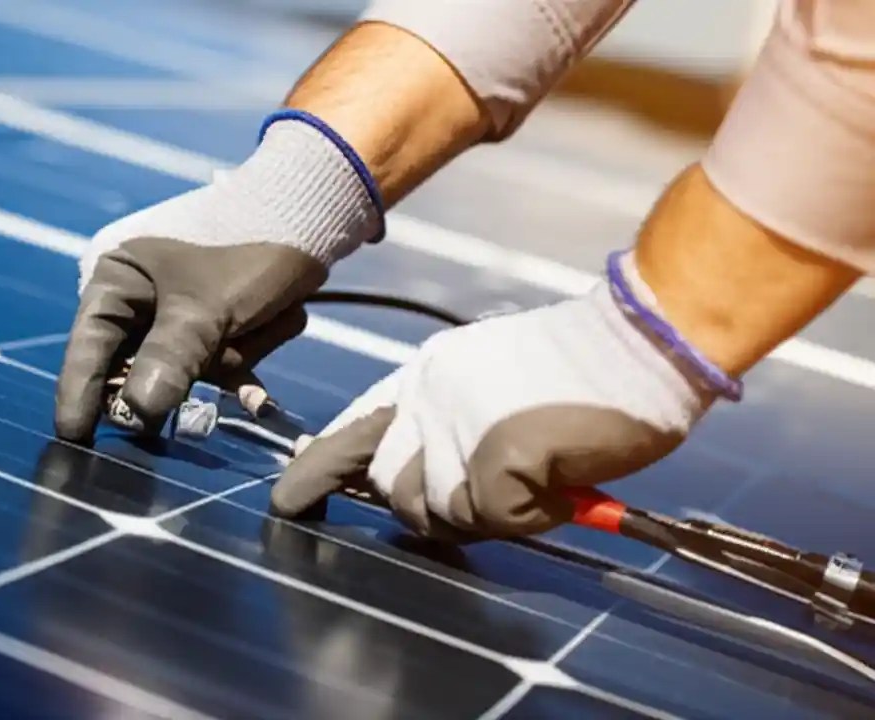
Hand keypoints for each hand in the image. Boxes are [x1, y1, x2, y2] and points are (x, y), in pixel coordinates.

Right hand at [55, 111, 382, 442]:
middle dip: (187, 369)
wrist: (311, 215)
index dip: (81, 395)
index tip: (73, 437)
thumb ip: (169, 361)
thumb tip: (136, 415)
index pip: (88, 347)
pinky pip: (213, 364)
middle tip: (216, 352)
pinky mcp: (207, 324)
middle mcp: (137, 297)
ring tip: (258, 319)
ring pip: (184, 372)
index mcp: (117, 278)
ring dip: (227, 360)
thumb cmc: (248, 249)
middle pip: (139, 368)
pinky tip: (264, 390)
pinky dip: (241, 368)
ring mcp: (172, 313)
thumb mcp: (207, 310)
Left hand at [269, 252, 738, 537]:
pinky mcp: (496, 453)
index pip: (353, 427)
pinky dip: (534, 514)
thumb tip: (418, 483)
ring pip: (441, 511)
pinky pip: (497, 519)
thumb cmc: (580, 369)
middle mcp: (427, 394)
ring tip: (540, 473)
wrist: (642, 338)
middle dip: (436, 505)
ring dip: (492, 510)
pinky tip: (560, 479)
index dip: (319, 469)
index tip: (290, 497)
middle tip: (497, 489)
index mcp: (424, 374)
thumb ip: (444, 422)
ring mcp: (458, 423)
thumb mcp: (489, 382)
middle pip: (393, 487)